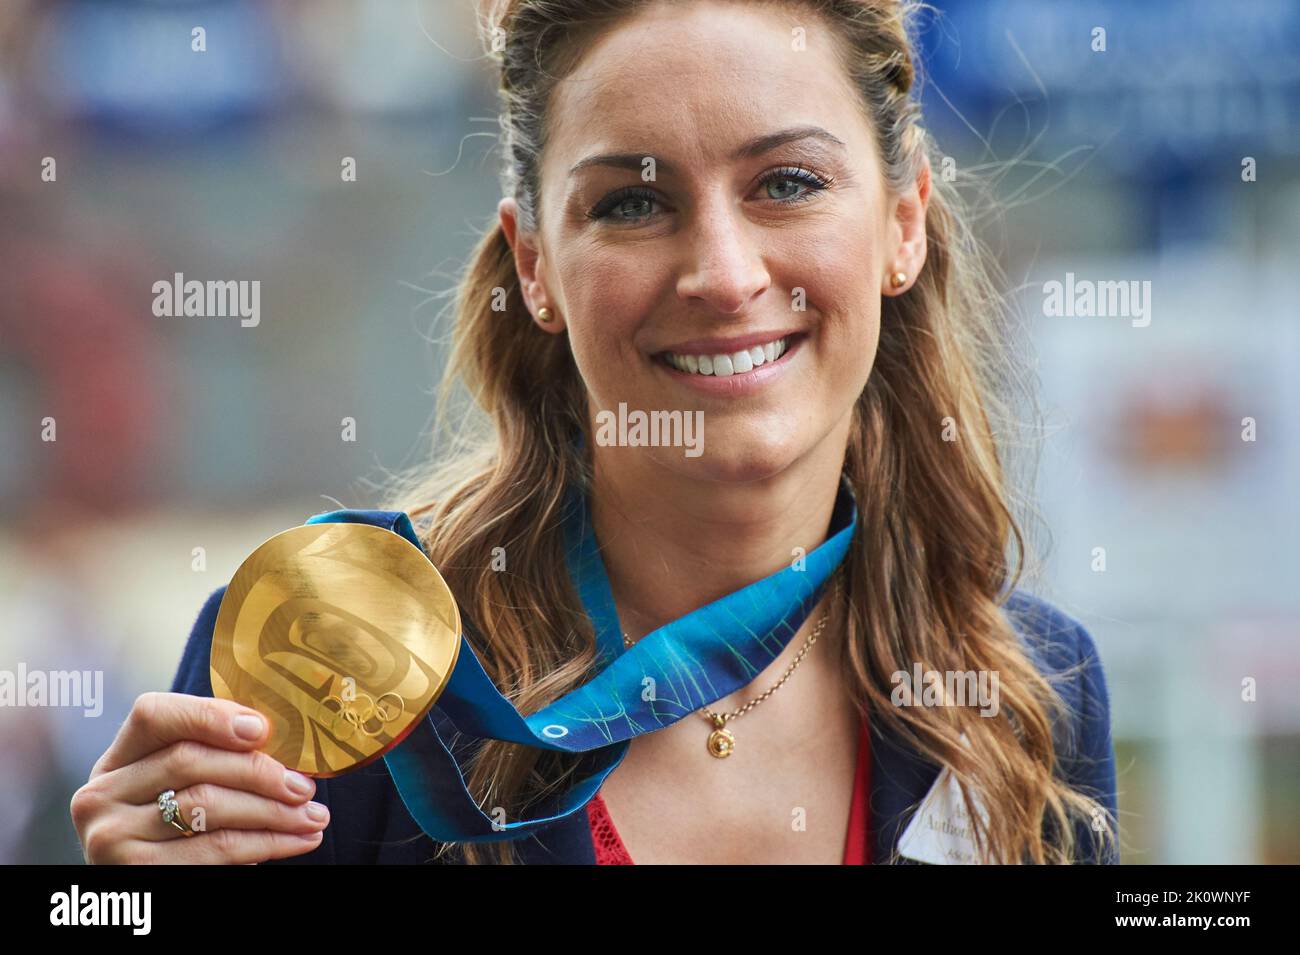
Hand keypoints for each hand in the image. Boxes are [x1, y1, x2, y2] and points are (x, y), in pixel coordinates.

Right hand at [71, 692, 329, 863]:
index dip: (210, 716)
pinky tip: (297, 840)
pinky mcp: (137, 872)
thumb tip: (275, 732)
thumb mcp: (177, 785)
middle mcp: (101, 795)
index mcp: (116, 758)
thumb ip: (213, 751)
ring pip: (208, 808)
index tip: (263, 730)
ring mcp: (112, 837)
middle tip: (305, 784)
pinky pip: (216, 850)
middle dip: (259, 772)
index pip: (153, 715)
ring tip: (313, 815)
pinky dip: (267, 844)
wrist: (148, 887)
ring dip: (273, 812)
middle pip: (190, 762)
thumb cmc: (176, 824)